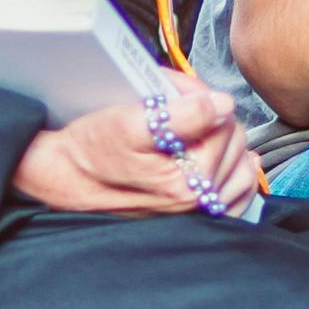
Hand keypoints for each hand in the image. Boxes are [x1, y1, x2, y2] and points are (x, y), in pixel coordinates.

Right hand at [11, 67, 267, 214]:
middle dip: (213, 116)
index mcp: (187, 181)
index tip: (177, 90)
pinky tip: (221, 159)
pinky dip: (235, 174)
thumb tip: (221, 105)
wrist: (67, 180)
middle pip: (234, 141)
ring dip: (226, 142)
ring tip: (200, 129)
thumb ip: (181, 115)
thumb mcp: (128, 123)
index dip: (201, 96)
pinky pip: (237, 196)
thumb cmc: (91, 152)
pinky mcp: (196, 217)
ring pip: (242, 166)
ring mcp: (199, 213)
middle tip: (182, 103)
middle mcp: (198, 202)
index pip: (223, 122)